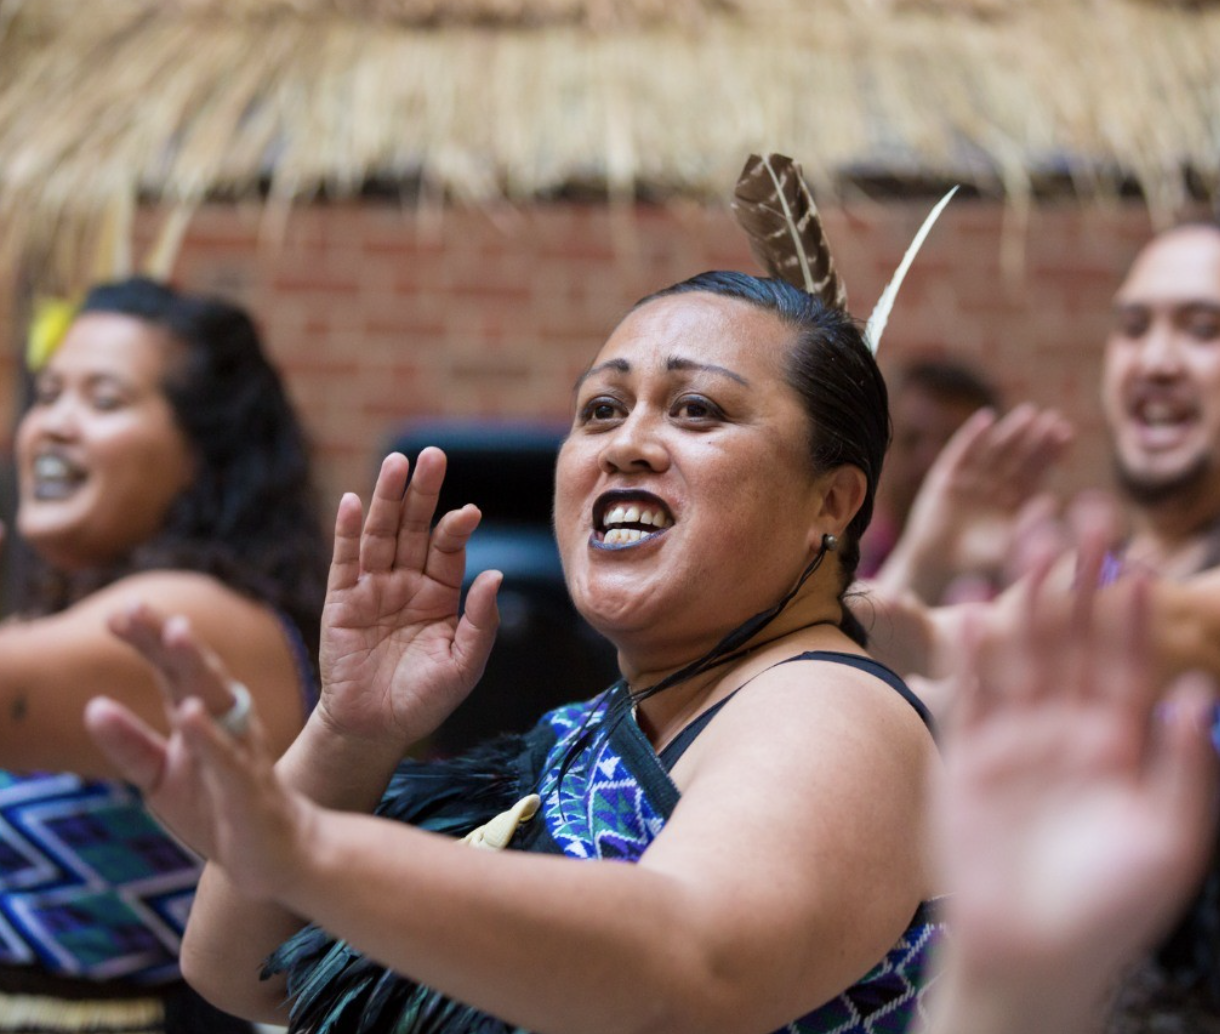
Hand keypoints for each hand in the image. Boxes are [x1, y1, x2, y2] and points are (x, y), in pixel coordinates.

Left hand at [85, 604, 256, 856]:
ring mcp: (240, 750)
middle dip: (168, 638)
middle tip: (135, 607)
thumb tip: (91, 707)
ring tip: (174, 634)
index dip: (147, 641)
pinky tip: (189, 713)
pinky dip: (209, 734)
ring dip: (196, 666)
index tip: (114, 615)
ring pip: (219, 699)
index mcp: (203, 714)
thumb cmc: (218, 808)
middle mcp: (227, 721)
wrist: (276, 855)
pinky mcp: (247, 787)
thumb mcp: (160, 777)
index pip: (172, 669)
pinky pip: (227, 756)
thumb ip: (130, 745)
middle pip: (196, 670)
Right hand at [316, 449, 500, 753]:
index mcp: (440, 594)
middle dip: (423, 493)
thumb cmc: (425, 699)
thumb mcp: (464, 665)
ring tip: (396, 464)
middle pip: (414, 528)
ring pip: (380, 535)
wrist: (374, 730)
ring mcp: (372, 588)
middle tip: (433, 456)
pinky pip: (344, 561)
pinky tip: (354, 502)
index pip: (447, 549)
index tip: (468, 512)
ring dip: (387, 499)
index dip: (455, 527)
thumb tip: (495, 574)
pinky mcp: (341, 601)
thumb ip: (481, 621)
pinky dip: (348, 531)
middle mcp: (407, 582)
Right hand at [878, 404, 1072, 602]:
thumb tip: (1054, 501)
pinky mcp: (947, 476)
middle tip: (1054, 418)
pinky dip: (972, 436)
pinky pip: (961, 452)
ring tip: (1029, 414)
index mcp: (1015, 498)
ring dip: (1011, 431)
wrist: (937, 564)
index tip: (1067, 433)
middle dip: (1036, 437)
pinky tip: (987, 419)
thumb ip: (1030, 525)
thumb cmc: (977, 558)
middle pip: (1019, 454)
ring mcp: (971, 477)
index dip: (1051, 451)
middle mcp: (995, 483)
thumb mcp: (1010, 543)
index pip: (1037, 469)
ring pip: (995, 449)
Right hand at [932, 504, 1218, 1010]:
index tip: (1134, 557)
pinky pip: (972, 694)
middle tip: (1076, 515)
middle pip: (1070, 638)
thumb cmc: (1111, 908)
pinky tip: (978, 605)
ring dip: (1023, 597)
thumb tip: (1194, 690)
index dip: (1129, 611)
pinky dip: (975, 650)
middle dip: (1074, 580)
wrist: (1030, 955)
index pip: (1125, 660)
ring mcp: (1014, 737)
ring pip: (1020, 651)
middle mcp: (1066, 727)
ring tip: (1027, 539)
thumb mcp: (1169, 839)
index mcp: (1119, 741)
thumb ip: (1184, 767)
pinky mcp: (966, 755)